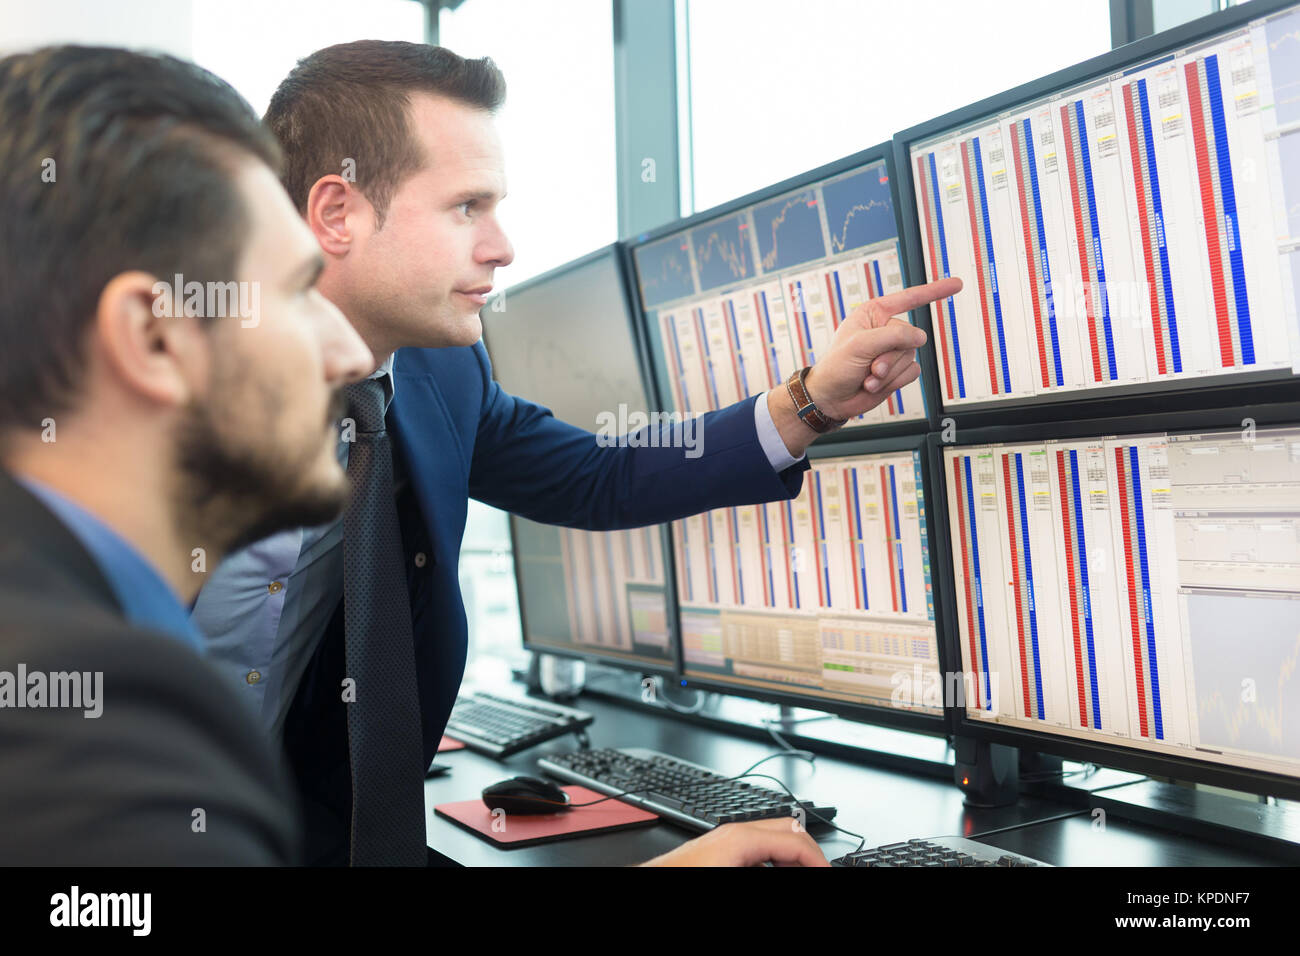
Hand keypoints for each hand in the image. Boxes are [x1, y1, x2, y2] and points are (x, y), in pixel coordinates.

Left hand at [639, 818, 830, 866]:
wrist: (655, 881)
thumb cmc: (690, 873)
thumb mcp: (744, 873)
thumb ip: (776, 867)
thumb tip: (800, 866)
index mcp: (742, 837)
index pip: (796, 840)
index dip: (818, 860)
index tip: (827, 873)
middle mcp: (733, 830)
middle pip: (787, 828)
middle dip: (806, 851)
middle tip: (817, 871)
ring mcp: (724, 838)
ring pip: (771, 835)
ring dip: (788, 855)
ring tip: (797, 872)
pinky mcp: (717, 849)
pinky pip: (754, 846)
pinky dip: (770, 858)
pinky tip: (771, 872)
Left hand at [808, 276, 961, 420]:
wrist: (831, 398)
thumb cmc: (836, 367)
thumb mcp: (861, 344)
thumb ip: (893, 336)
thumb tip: (920, 337)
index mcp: (874, 314)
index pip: (909, 298)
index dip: (934, 291)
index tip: (957, 284)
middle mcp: (886, 330)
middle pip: (910, 337)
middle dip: (889, 356)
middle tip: (870, 366)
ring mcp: (892, 351)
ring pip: (911, 357)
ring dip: (889, 372)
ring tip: (868, 376)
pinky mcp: (897, 370)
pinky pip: (912, 373)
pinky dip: (893, 382)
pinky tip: (874, 384)